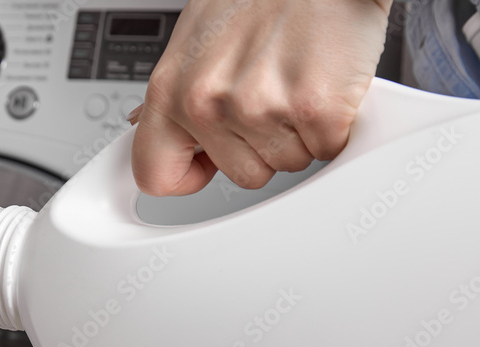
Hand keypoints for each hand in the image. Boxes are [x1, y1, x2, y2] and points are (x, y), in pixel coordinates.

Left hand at [130, 0, 391, 194]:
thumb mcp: (195, 39)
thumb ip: (175, 91)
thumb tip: (144, 124)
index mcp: (170, 89)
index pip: (154, 175)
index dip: (189, 173)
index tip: (206, 163)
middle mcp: (207, 102)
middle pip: (241, 175)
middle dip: (261, 144)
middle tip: (271, 91)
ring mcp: (260, 107)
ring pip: (286, 164)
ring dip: (298, 131)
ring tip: (295, 78)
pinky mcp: (315, 109)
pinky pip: (326, 149)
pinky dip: (334, 124)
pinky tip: (324, 81)